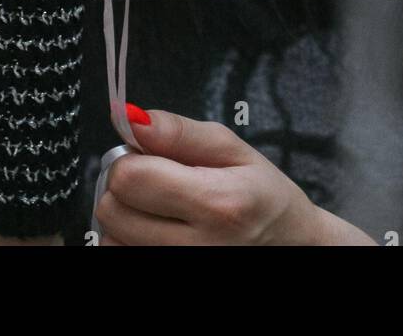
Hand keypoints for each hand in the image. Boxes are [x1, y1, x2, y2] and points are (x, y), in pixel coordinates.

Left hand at [95, 109, 372, 245]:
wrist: (291, 248)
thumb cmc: (264, 198)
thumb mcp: (234, 150)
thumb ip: (180, 132)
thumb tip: (132, 118)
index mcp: (217, 203)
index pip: (130, 177)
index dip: (131, 158)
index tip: (148, 156)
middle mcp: (196, 248)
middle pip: (112, 210)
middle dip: (125, 187)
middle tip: (156, 181)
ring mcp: (181, 270)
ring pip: (111, 238)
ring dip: (126, 218)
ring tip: (160, 209)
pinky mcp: (172, 284)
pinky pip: (120, 257)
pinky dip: (130, 242)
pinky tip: (156, 231)